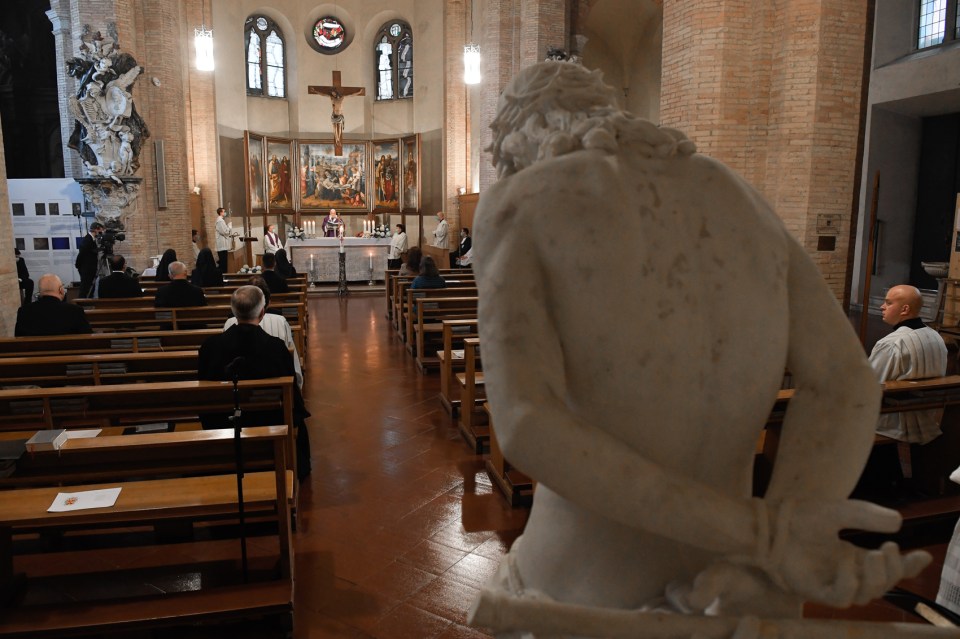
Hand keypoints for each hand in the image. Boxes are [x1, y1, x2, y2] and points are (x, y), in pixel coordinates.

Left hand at [691, 499, 930, 608]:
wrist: (766, 522)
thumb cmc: (797, 516)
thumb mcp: (838, 512)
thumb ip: (866, 516)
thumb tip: (899, 523)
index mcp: (852, 557)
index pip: (887, 568)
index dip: (908, 567)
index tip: (924, 557)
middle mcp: (843, 573)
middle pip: (881, 584)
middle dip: (894, 571)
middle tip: (893, 549)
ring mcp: (828, 583)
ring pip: (865, 594)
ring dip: (876, 577)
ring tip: (875, 554)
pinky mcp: (812, 590)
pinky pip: (840, 596)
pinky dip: (849, 581)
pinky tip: (848, 562)